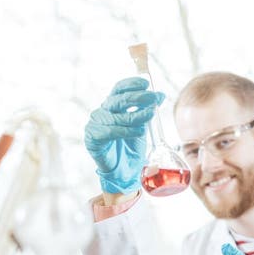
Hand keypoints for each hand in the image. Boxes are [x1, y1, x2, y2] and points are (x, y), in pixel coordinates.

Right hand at [84, 77, 164, 193]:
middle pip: (118, 100)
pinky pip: (110, 131)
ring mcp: (95, 124)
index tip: (146, 83)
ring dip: (136, 115)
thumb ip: (147, 111)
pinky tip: (139, 131)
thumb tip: (160, 96)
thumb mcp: (142, 126)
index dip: (131, 84)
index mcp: (112, 106)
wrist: (124, 171)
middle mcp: (102, 112)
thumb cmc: (131, 147)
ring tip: (151, 115)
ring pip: (117, 116)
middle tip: (153, 98)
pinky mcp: (93, 138)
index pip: (119, 89)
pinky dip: (126, 131)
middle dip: (138, 97)